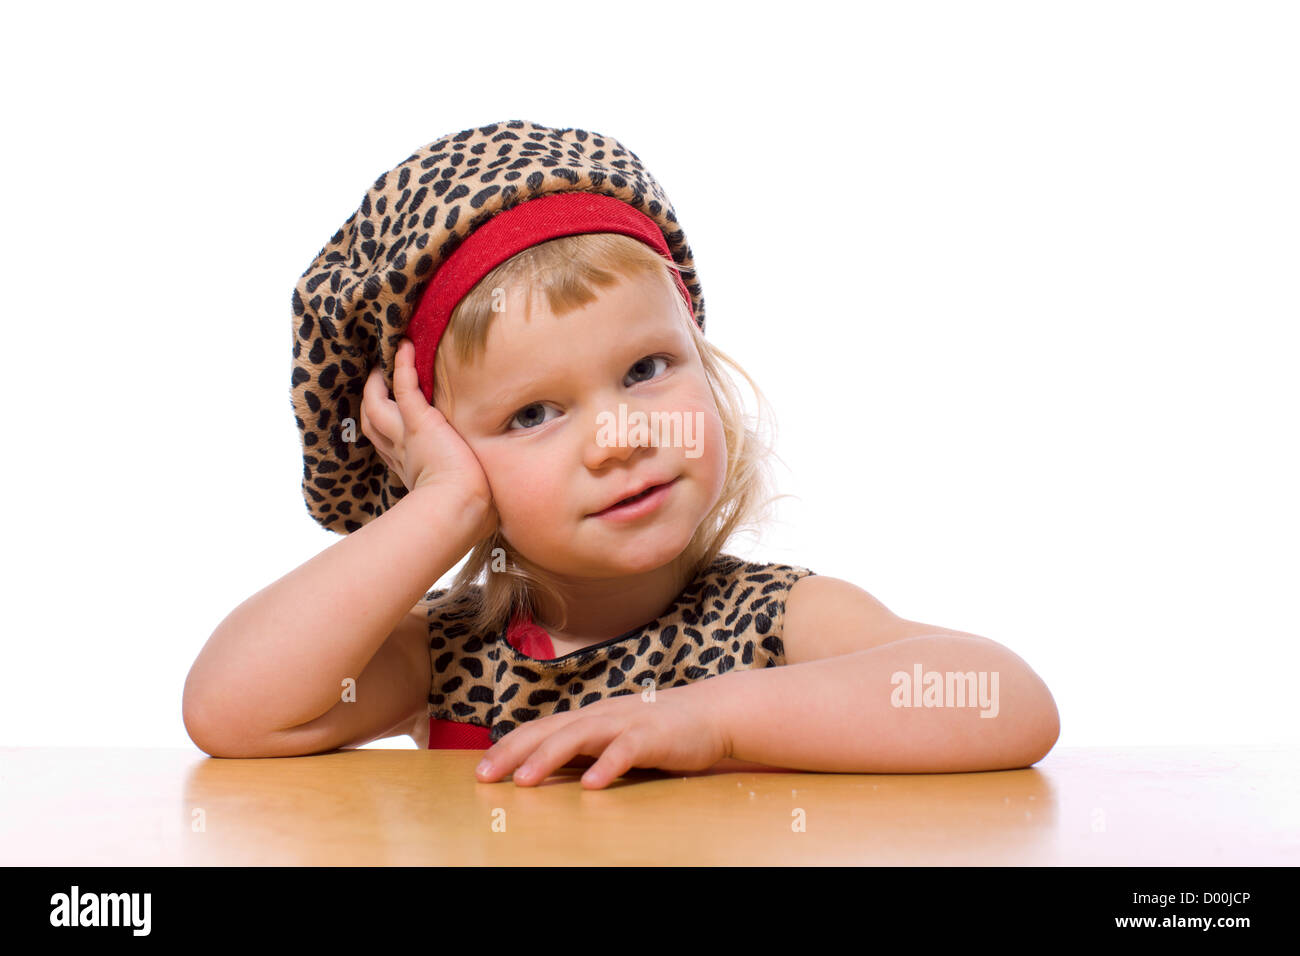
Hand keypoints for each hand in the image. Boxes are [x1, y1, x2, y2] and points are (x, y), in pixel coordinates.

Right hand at [361, 339, 497, 533]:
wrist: (461, 509)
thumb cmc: (470, 511)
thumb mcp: (469, 498)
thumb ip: (477, 492)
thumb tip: (500, 506)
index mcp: (413, 471)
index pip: (393, 447)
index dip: (389, 433)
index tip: (393, 424)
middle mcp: (403, 453)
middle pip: (374, 424)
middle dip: (373, 403)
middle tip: (375, 383)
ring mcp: (406, 436)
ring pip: (377, 405)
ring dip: (377, 383)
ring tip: (384, 360)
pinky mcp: (418, 422)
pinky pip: (404, 386)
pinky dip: (402, 365)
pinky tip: (404, 345)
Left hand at [474, 680, 732, 788]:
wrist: (712, 713)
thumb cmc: (659, 730)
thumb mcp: (615, 736)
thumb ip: (585, 747)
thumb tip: (545, 765)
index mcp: (589, 717)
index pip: (541, 729)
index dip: (509, 747)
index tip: (480, 770)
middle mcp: (601, 715)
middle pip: (550, 730)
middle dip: (514, 753)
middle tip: (485, 776)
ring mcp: (627, 723)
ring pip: (580, 736)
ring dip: (548, 758)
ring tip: (523, 781)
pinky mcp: (653, 737)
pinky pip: (626, 751)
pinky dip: (607, 766)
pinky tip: (591, 785)